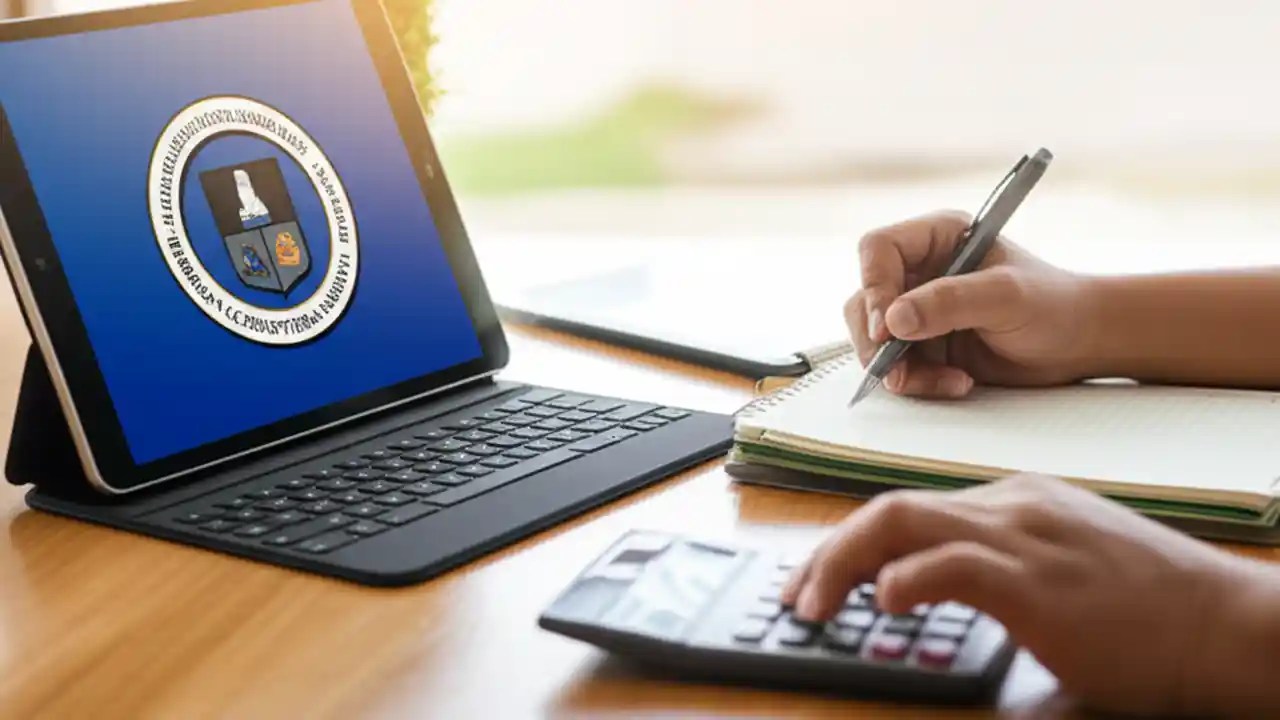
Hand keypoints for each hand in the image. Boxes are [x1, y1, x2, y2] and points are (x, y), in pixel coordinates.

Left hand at [781, 475, 1279, 715]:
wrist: (1226, 625)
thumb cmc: (1153, 611)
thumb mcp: (1066, 569)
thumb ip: (1004, 570)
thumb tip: (931, 594)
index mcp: (1013, 501)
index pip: (910, 508)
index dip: (853, 543)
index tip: (822, 578)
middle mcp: (1010, 505)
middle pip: (890, 508)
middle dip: (829, 550)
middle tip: (798, 596)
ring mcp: (1023, 536)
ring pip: (902, 522)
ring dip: (842, 565)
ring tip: (815, 606)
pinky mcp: (1038, 578)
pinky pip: (953, 564)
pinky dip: (908, 579)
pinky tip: (887, 603)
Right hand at [846, 211, 1096, 397]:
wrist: (1078, 344)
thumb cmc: (1054, 306)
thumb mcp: (1005, 297)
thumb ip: (950, 302)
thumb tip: (894, 321)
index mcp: (938, 237)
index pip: (878, 250)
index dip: (875, 287)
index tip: (889, 329)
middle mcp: (920, 270)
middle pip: (865, 299)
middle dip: (879, 341)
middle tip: (898, 370)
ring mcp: (918, 309)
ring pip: (873, 338)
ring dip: (899, 368)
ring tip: (944, 380)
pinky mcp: (922, 344)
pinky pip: (895, 365)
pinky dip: (918, 381)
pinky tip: (955, 382)